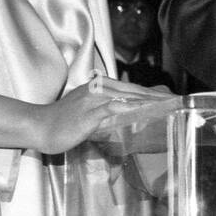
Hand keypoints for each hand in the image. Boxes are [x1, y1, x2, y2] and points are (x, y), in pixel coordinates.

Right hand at [34, 74, 173, 153]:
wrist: (38, 127)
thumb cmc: (62, 124)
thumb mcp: (89, 114)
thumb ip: (107, 114)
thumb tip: (126, 119)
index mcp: (101, 88)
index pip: (133, 89)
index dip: (153, 93)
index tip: (171, 99)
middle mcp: (100, 89)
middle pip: (135, 90)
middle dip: (158, 96)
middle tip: (177, 101)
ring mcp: (94, 100)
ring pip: (127, 97)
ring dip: (149, 101)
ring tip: (167, 107)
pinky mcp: (88, 112)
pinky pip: (113, 108)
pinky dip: (130, 109)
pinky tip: (143, 112)